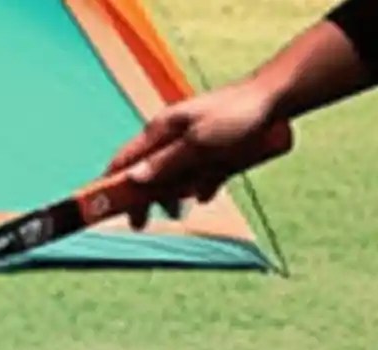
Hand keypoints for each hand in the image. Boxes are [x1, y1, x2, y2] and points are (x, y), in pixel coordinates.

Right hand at [106, 77, 278, 228]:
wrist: (276, 99)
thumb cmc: (236, 115)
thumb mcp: (199, 142)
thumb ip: (167, 162)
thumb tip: (134, 178)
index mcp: (160, 130)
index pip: (124, 160)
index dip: (109, 183)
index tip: (102, 207)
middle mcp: (171, 137)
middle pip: (146, 172)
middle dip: (142, 197)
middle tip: (140, 223)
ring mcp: (192, 143)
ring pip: (173, 175)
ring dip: (172, 194)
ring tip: (176, 212)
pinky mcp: (213, 150)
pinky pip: (199, 174)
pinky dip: (199, 186)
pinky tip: (205, 194)